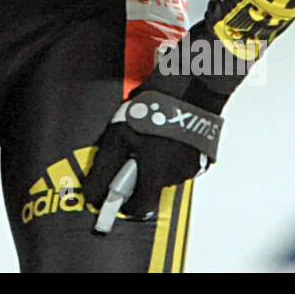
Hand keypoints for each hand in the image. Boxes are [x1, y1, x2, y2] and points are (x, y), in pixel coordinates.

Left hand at [80, 86, 222, 231]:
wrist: (190, 85)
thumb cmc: (155, 106)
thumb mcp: (119, 133)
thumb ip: (106, 166)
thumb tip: (92, 191)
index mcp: (155, 175)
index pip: (138, 207)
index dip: (123, 202)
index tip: (114, 193)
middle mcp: (176, 176)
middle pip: (151, 188)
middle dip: (139, 174)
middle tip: (131, 149)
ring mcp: (191, 166)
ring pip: (165, 174)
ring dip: (155, 162)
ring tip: (150, 135)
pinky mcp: (202, 155)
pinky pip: (180, 163)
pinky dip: (171, 154)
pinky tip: (166, 133)